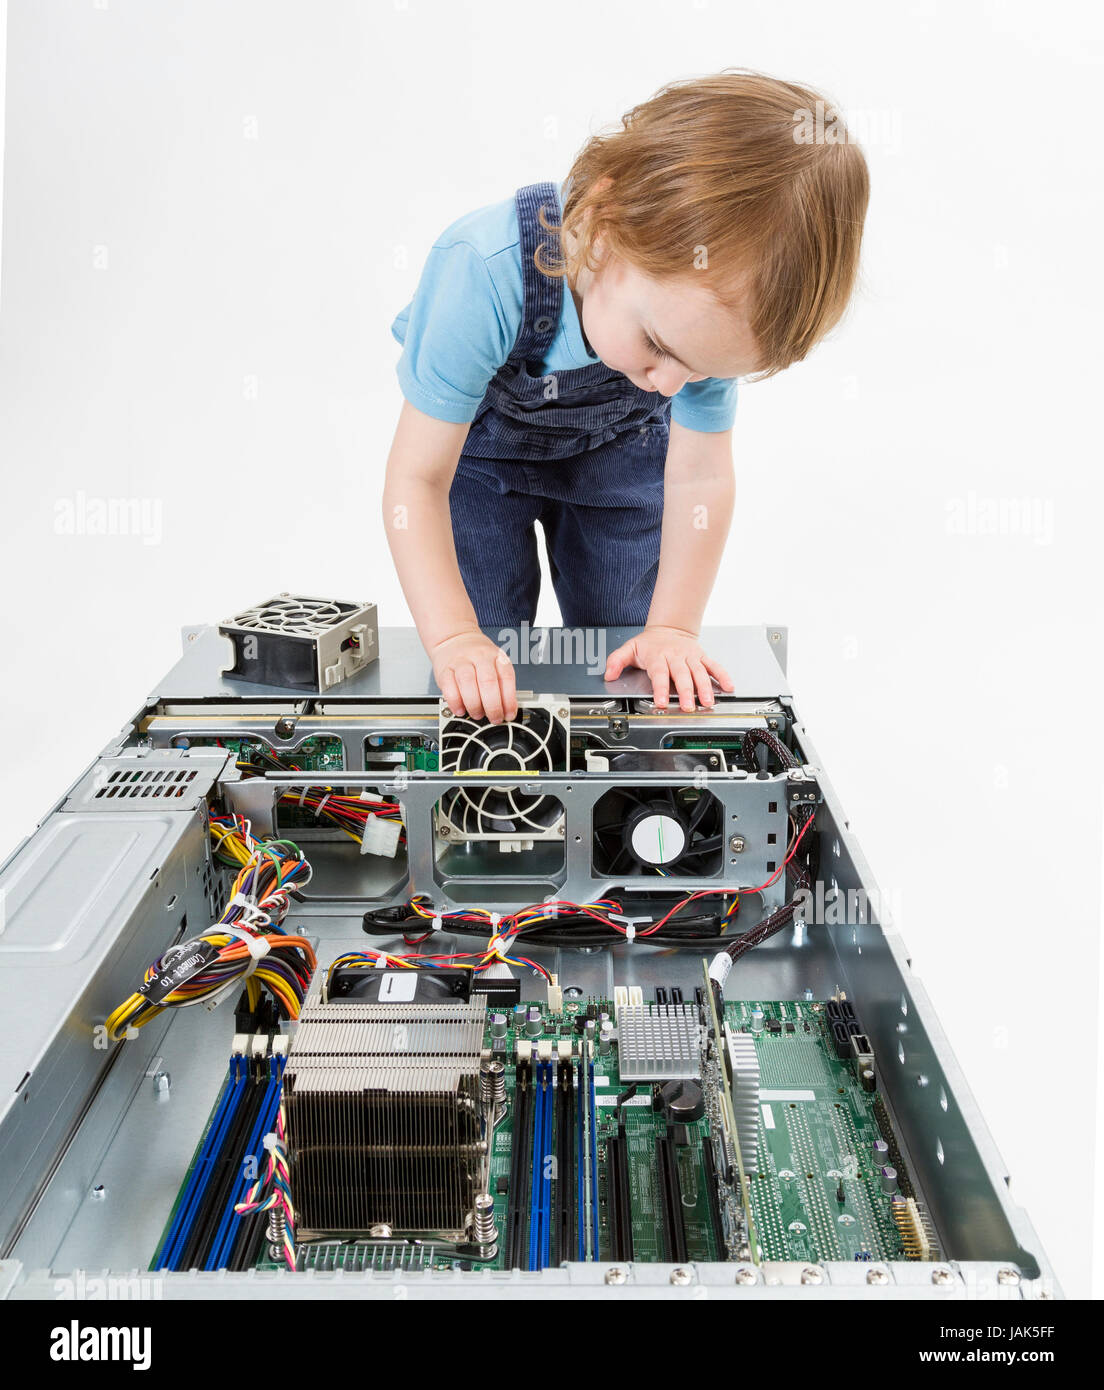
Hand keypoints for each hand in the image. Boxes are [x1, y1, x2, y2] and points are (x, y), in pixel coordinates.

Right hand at [429, 629, 517, 723]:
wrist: (454, 639)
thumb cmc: (477, 656)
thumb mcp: (495, 664)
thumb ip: (501, 685)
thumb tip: (506, 710)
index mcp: (496, 656)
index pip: (507, 678)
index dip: (509, 700)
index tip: (509, 715)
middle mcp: (480, 657)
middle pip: (488, 681)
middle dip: (493, 706)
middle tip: (494, 718)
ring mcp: (461, 662)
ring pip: (468, 683)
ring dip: (474, 705)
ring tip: (478, 714)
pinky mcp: (444, 670)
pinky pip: (449, 687)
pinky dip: (455, 702)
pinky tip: (460, 709)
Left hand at [603, 625, 734, 710]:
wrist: (669, 627)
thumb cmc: (649, 643)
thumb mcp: (629, 648)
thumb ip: (616, 661)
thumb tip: (608, 674)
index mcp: (658, 656)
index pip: (659, 674)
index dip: (661, 688)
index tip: (662, 701)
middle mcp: (675, 657)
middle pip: (682, 676)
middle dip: (686, 692)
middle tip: (688, 707)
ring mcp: (690, 657)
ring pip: (699, 672)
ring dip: (705, 687)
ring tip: (708, 702)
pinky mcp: (701, 657)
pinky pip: (714, 666)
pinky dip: (722, 675)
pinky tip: (728, 686)